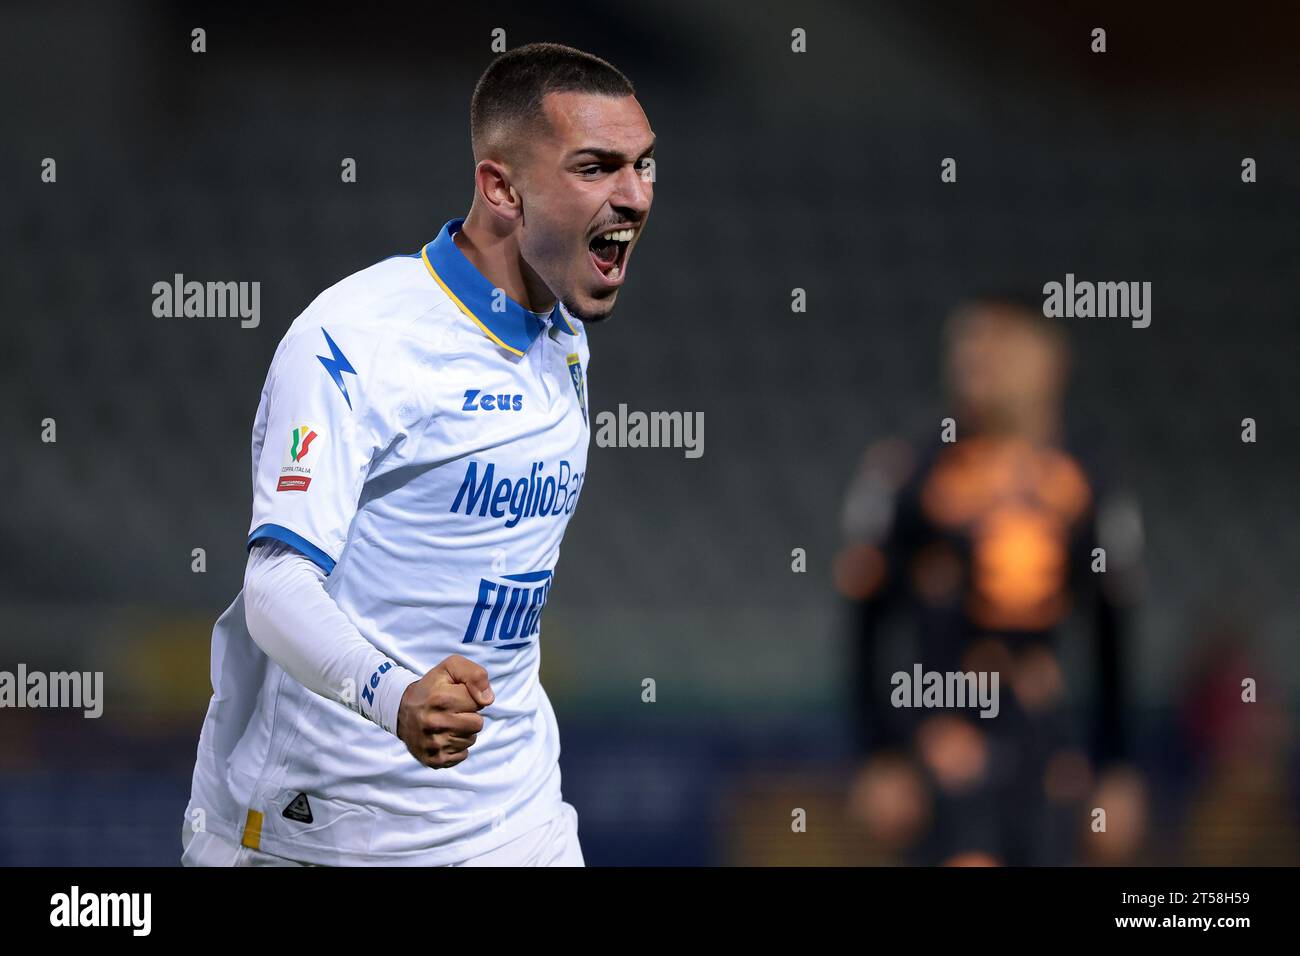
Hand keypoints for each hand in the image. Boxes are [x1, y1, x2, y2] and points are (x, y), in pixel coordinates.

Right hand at [396, 654, 493, 768]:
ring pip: (470, 740)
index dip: (471, 698)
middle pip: (477, 724)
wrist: (402, 710)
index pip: (479, 703)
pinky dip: (456, 747)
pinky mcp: (434, 759)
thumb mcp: (451, 667)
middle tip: (454, 711)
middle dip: (470, 716)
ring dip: (463, 731)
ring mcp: (433, 744)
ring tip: (447, 722)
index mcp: (441, 698)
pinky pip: (462, 755)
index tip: (458, 696)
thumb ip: (475, 675)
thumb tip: (488, 699)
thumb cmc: (432, 688)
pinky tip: (443, 736)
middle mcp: (435, 723)